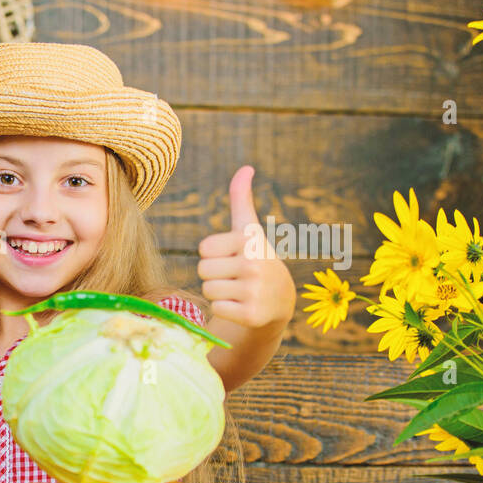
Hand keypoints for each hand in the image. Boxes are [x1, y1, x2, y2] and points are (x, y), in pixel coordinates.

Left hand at [197, 166, 295, 331]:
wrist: (279, 300)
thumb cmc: (256, 259)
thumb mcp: (249, 230)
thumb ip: (241, 200)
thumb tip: (245, 167)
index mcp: (251, 240)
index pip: (204, 248)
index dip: (214, 254)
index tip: (233, 256)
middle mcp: (255, 263)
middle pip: (203, 269)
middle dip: (214, 274)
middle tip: (235, 276)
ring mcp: (255, 290)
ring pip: (208, 289)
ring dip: (218, 292)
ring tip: (238, 290)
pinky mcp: (252, 314)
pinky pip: (216, 309)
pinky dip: (224, 310)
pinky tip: (241, 306)